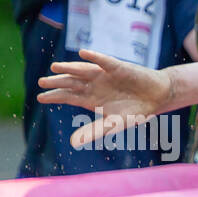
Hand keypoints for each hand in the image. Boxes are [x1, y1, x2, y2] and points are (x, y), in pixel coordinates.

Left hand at [39, 49, 171, 147]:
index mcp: (91, 99)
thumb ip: (93, 131)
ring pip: (83, 70)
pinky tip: (84, 53)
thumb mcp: (113, 124)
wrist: (157, 97)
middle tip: (41, 82)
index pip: (68, 96)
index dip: (54, 96)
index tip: (40, 98)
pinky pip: (104, 61)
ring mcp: (104, 75)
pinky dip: (94, 57)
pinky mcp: (118, 67)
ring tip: (55, 67)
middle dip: (57, 82)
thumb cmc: (135, 111)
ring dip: (70, 68)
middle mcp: (94, 85)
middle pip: (71, 82)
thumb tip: (72, 143)